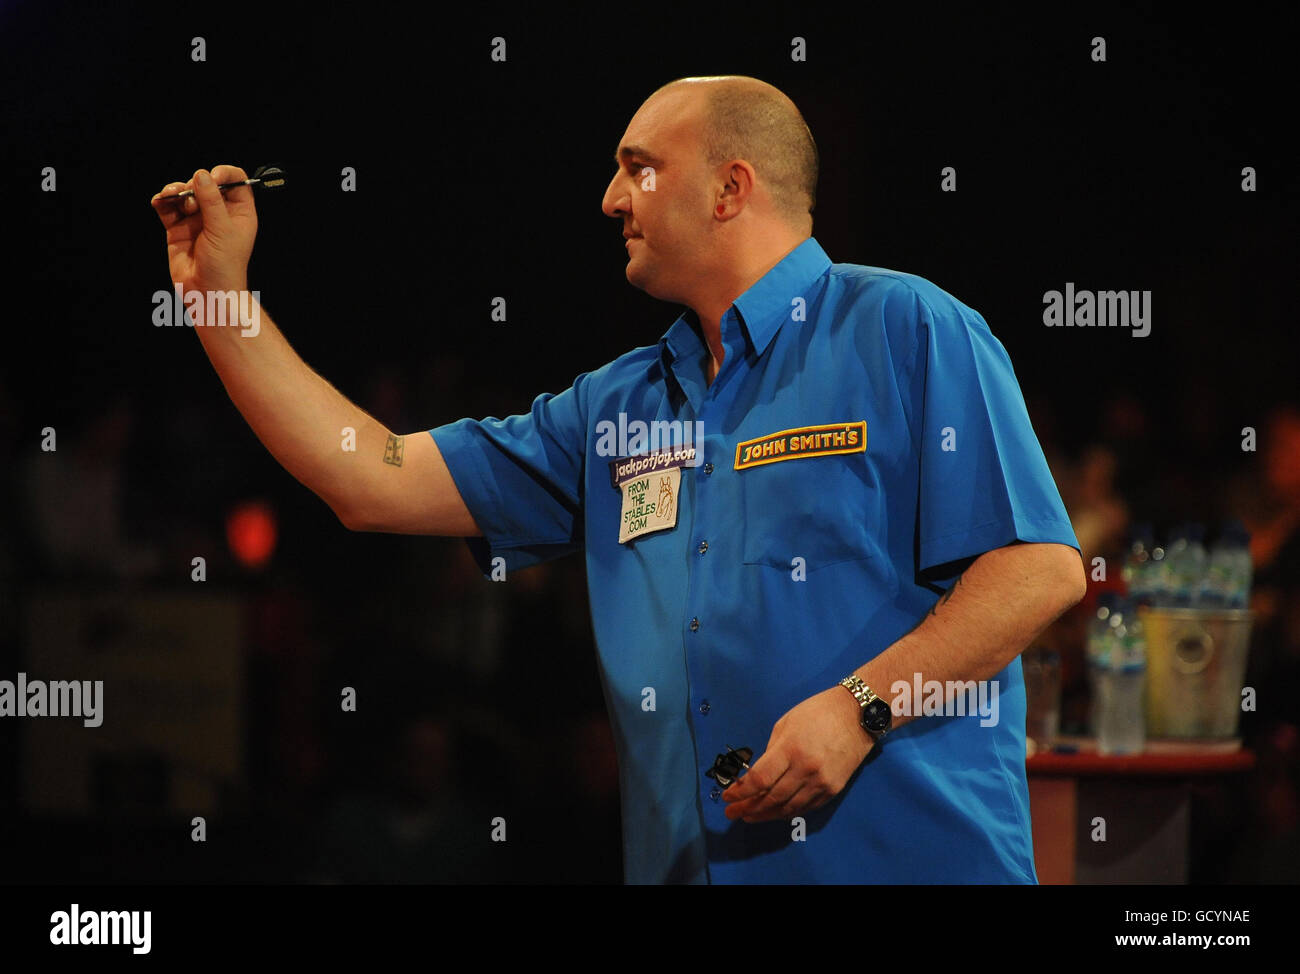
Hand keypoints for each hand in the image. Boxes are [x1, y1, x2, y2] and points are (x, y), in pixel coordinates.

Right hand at [150, 166, 257, 294]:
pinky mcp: (177, 228)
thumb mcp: (223, 230)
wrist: (207, 293)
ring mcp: (196, 220)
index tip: (213, 176)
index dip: (224, 174)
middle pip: (205, 183)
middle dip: (195, 185)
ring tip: (172, 197)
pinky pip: (168, 207)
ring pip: (184, 193)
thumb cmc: (225, 266)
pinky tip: (160, 201)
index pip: (235, 181)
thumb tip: (202, 175)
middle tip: (192, 199)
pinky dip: (162, 201)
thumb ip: (212, 201)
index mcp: (239, 212)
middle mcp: (218, 213)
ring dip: (176, 190)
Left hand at [722, 686, 872, 822]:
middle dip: (748, 808)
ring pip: (788, 808)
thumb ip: (771, 751)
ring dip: (766, 815)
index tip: (728, 796)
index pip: (760, 779)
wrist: (858, 715)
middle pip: (771, 798)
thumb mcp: (786, 723)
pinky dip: (788, 812)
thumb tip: (758, 774)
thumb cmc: (818, 712)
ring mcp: (821, 783)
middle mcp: (806, 770)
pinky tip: (775, 813)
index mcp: (791, 749)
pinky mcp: (833, 790)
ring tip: (749, 816)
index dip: (741, 792)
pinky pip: (806, 808)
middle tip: (732, 813)